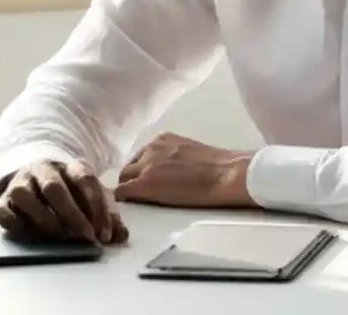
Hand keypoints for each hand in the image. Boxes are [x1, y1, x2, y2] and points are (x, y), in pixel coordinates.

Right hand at [0, 159, 129, 244]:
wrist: (35, 180)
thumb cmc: (69, 194)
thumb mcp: (90, 200)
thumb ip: (107, 217)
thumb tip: (120, 235)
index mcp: (70, 167)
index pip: (85, 180)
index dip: (97, 207)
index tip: (104, 233)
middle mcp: (43, 171)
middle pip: (54, 188)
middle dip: (72, 215)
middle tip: (86, 237)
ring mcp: (20, 184)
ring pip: (25, 196)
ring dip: (44, 219)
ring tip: (60, 237)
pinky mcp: (3, 200)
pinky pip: (4, 212)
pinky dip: (17, 226)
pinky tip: (34, 236)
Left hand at [114, 132, 256, 208]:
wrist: (225, 174)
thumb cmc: (219, 167)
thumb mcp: (190, 153)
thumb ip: (174, 157)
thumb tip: (169, 170)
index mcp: (163, 140)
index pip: (142, 156)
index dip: (143, 171)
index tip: (149, 182)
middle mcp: (150, 148)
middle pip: (129, 167)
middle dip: (133, 180)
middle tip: (143, 196)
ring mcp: (146, 165)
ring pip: (123, 178)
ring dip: (130, 189)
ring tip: (142, 203)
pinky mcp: (145, 184)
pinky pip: (122, 192)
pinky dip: (126, 200)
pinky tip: (135, 207)